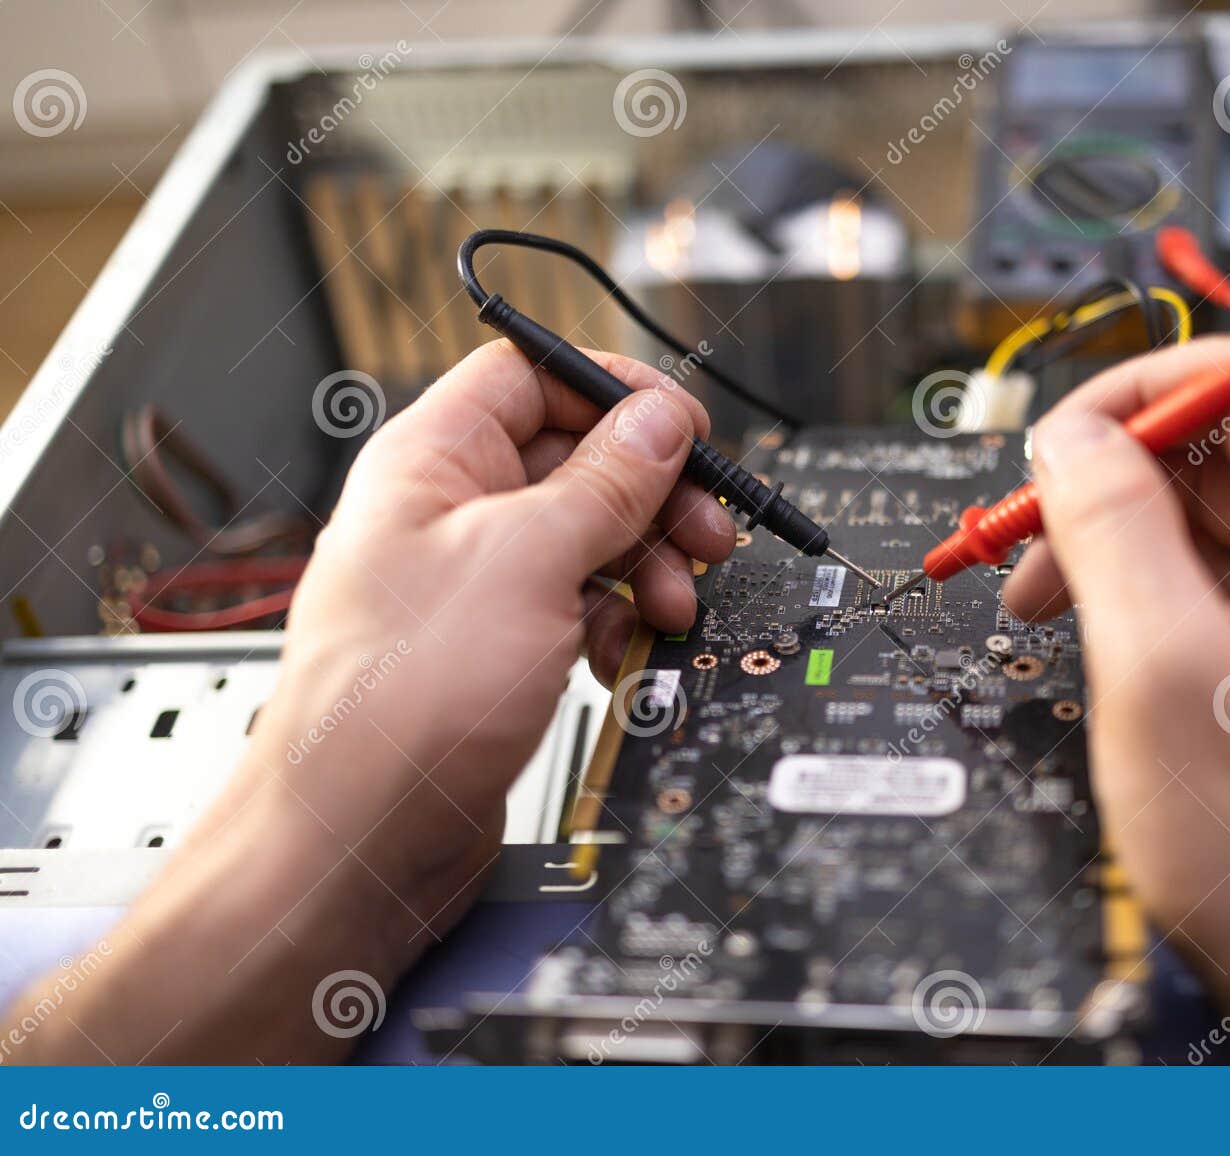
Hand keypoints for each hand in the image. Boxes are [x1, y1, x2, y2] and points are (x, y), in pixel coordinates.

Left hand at [6, 342, 731, 1061]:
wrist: (360, 837)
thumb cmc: (399, 701)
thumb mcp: (528, 561)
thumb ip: (605, 483)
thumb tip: (658, 422)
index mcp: (431, 460)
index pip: (531, 377)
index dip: (614, 392)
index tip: (682, 428)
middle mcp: (447, 513)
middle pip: (574, 460)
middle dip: (651, 493)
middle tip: (705, 530)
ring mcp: (472, 584)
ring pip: (584, 538)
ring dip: (644, 564)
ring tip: (673, 602)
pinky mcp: (495, 648)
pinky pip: (574, 605)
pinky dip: (615, 621)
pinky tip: (626, 650)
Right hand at [1004, 336, 1229, 1064]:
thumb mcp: (1157, 676)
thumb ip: (1111, 530)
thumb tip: (1070, 439)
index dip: (1144, 392)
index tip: (1061, 438)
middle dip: (1118, 476)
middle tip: (1031, 532)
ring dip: (1128, 536)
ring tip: (1044, 594)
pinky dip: (1162, 588)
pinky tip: (1107, 631)